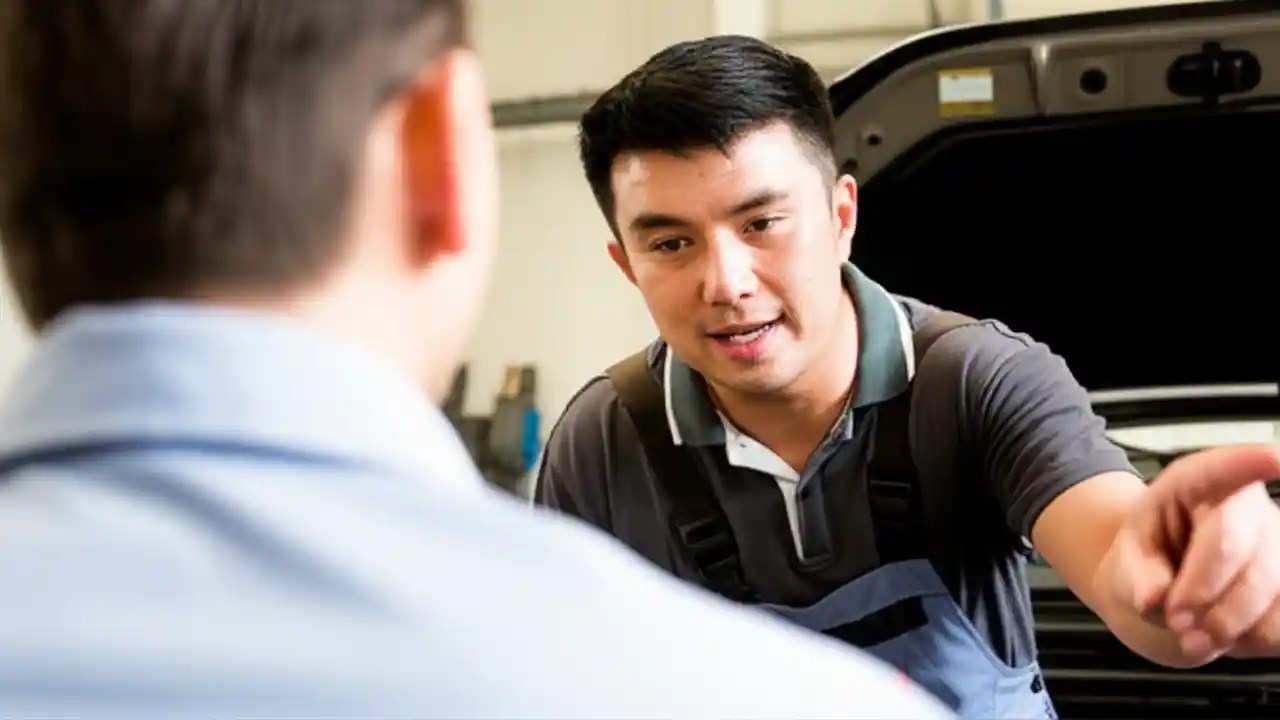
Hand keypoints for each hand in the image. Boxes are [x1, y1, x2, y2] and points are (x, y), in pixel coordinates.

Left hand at [1103, 444, 1279, 663]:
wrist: (1170, 591)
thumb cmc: (1150, 563)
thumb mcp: (1127, 562)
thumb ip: (1137, 578)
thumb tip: (1154, 600)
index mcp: (1194, 484)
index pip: (1220, 469)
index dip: (1248, 463)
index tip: (1274, 458)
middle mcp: (1246, 505)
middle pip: (1236, 544)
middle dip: (1204, 591)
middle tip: (1176, 622)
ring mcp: (1278, 541)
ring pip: (1271, 584)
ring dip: (1230, 623)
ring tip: (1192, 639)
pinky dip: (1256, 637)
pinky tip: (1229, 636)